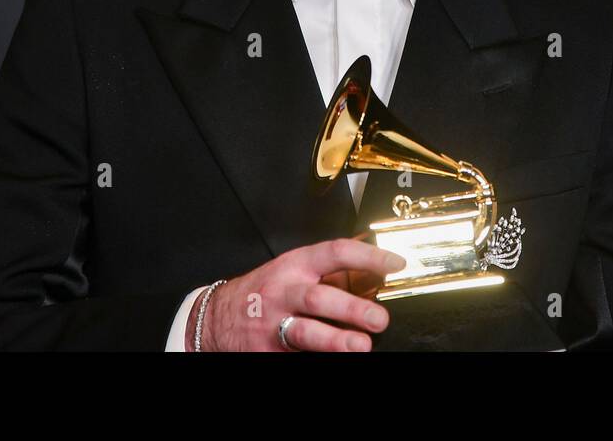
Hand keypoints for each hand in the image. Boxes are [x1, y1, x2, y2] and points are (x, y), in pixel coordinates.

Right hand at [192, 237, 405, 350]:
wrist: (217, 316)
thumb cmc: (265, 290)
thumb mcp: (293, 269)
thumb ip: (330, 272)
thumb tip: (375, 273)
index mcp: (296, 265)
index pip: (336, 252)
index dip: (368, 256)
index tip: (395, 264)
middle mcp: (285, 291)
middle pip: (319, 297)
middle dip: (351, 308)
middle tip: (379, 318)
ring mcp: (274, 323)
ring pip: (305, 331)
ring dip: (335, 340)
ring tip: (361, 346)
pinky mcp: (268, 351)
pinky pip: (294, 355)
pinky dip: (315, 359)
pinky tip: (337, 361)